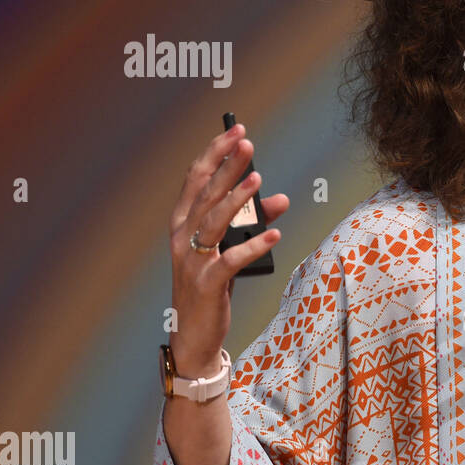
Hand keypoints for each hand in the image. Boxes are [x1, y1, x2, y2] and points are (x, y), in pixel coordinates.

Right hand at [167, 123, 288, 376]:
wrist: (195, 334)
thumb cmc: (212, 285)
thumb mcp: (230, 248)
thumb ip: (253, 223)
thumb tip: (281, 199)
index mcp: (183, 223)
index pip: (196, 179)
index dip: (215, 153)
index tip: (236, 130)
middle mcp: (182, 238)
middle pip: (206, 194)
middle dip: (227, 166)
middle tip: (247, 142)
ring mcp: (191, 261)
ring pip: (214, 222)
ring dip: (237, 199)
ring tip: (259, 180)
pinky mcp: (206, 284)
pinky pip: (231, 261)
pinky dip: (254, 246)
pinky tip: (275, 234)